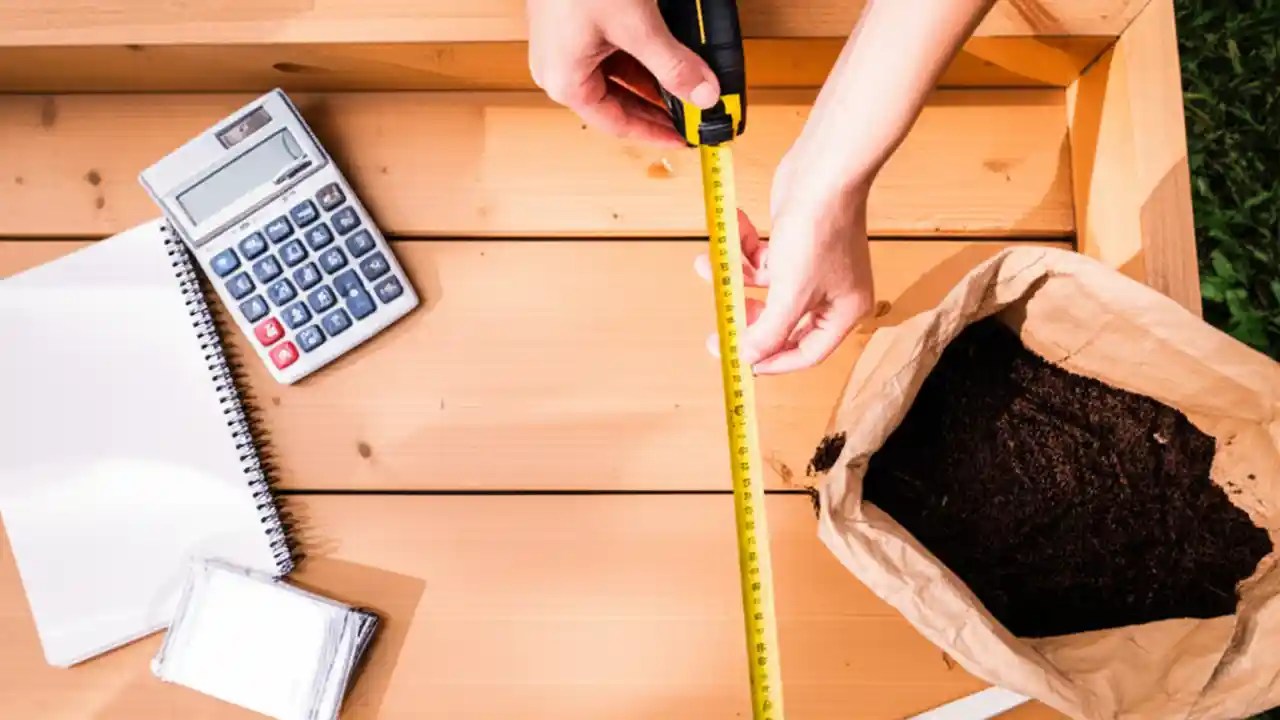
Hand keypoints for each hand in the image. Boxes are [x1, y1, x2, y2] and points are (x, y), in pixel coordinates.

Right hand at [526, 0, 720, 145]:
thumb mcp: (636, 26)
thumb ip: (673, 64)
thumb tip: (703, 93)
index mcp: (566, 82)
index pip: (618, 124)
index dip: (656, 133)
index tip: (685, 136)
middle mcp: (559, 69)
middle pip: (617, 103)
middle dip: (658, 107)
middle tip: (692, 113)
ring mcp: (564, 45)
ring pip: (616, 77)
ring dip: (651, 81)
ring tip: (686, 83)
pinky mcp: (573, 24)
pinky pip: (610, 52)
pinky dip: (639, 57)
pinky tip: (665, 52)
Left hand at [696, 155, 874, 374]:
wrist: (822, 172)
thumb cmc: (818, 230)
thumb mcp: (791, 292)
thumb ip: (769, 331)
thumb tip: (749, 358)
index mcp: (843, 311)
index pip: (806, 352)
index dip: (772, 360)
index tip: (739, 359)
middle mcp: (831, 293)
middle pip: (782, 322)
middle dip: (747, 316)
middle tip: (719, 321)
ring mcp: (812, 268)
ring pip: (766, 288)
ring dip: (735, 276)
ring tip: (710, 264)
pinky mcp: (794, 245)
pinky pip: (762, 260)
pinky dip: (744, 249)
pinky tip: (734, 229)